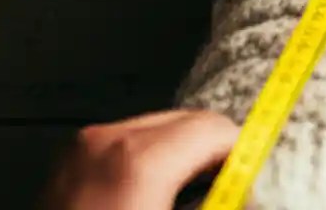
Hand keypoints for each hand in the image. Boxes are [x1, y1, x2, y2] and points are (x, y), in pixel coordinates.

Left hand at [40, 109, 238, 209]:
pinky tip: (153, 198)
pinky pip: (130, 143)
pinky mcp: (71, 159)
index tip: (254, 179)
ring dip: (183, 159)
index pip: (217, 130)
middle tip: (224, 193)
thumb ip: (223, 201)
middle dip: (212, 158)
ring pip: (162, 130)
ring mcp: (83, 148)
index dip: (243, 157)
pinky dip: (152, 162)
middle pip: (190, 123)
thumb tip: (249, 192)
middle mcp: (108, 142)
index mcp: (139, 161)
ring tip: (185, 200)